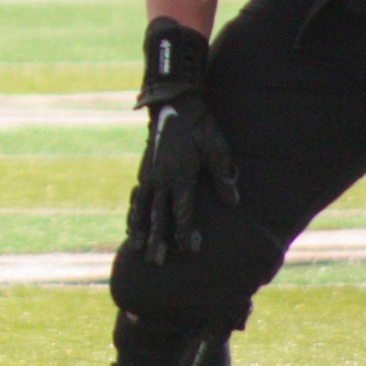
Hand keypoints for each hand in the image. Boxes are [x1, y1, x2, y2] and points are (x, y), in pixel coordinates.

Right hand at [128, 18, 239, 264]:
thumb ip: (223, 174)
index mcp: (180, 174)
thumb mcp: (217, 146)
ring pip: (142, 207)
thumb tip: (234, 200)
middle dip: (157, 239)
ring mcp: (150, 174)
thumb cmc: (200, 125)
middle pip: (158, 215)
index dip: (186, 231)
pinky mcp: (145, 169)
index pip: (182, 210)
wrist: (173, 103)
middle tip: (155, 262)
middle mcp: (161, 178)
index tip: (189, 249)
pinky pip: (137, 196)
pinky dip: (134, 212)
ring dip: (139, 229)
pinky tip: (131, 224)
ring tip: (136, 249)